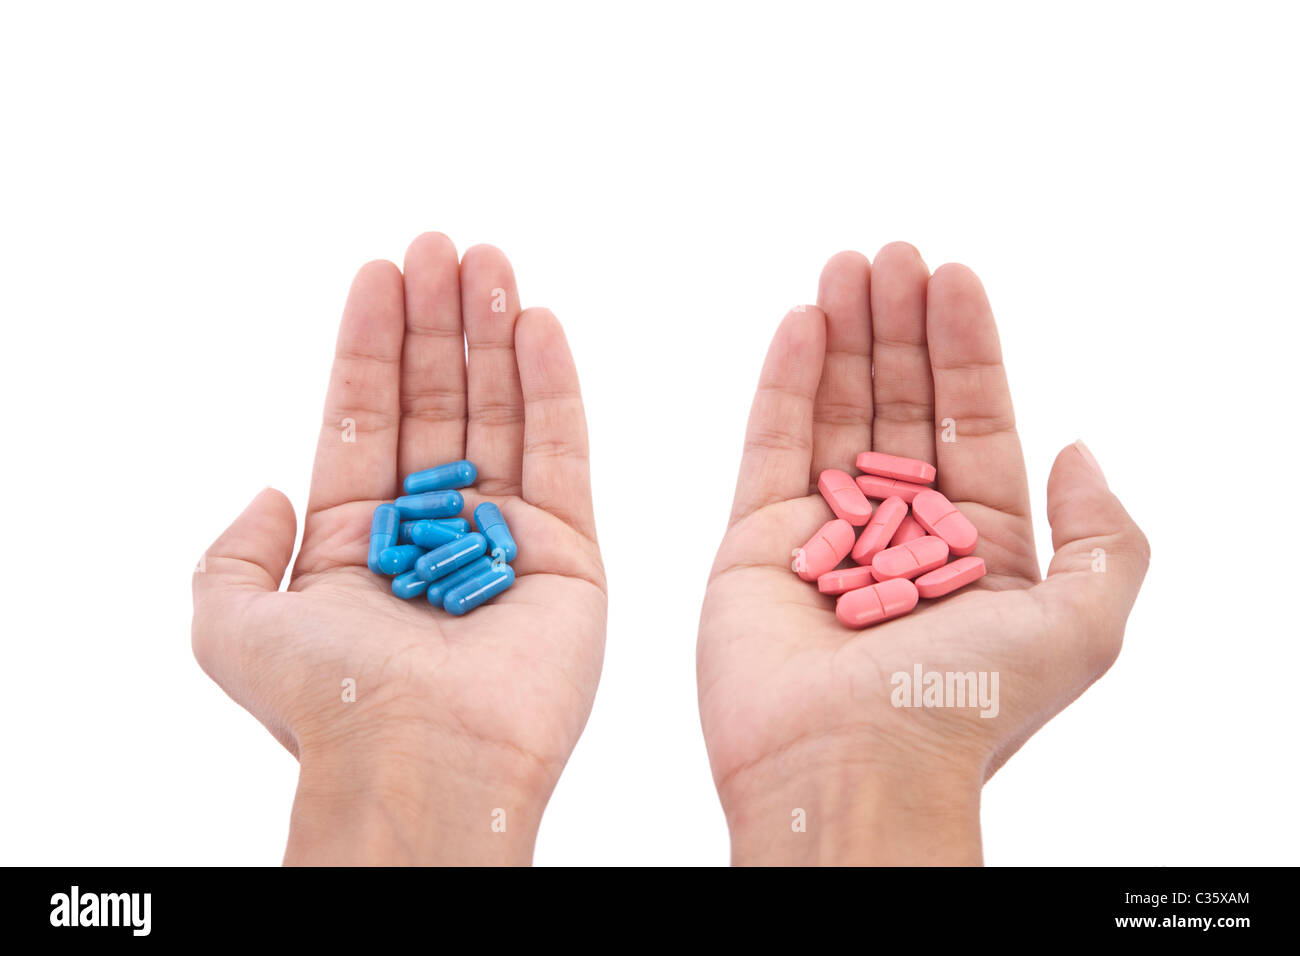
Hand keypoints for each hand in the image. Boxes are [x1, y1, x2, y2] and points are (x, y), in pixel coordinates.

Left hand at [192, 233, 604, 864]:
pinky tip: (541, 323)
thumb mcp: (230, 625)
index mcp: (359, 539)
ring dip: (495, 333)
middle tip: (441, 244)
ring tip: (488, 259)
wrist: (424, 759)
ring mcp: (506, 537)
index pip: (367, 417)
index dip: (371, 344)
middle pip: (439, 402)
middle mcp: (434, 530)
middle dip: (437, 321)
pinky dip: (555, 385)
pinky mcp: (570, 552)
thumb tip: (268, 492)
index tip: (379, 271)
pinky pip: (564, 451)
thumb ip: (230, 555)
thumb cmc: (329, 698)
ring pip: (502, 412)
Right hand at [698, 244, 1148, 864]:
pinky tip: (802, 320)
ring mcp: (825, 533)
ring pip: (836, 412)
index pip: (972, 423)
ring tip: (846, 263)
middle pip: (901, 406)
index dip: (966, 348)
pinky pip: (770, 444)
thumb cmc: (965, 706)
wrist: (850, 766)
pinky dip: (785, 380)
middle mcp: (901, 534)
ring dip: (844, 335)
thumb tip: (1080, 450)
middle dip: (900, 326)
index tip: (955, 275)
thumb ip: (1106, 535)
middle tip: (892, 252)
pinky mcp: (756, 539)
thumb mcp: (1084, 623)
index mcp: (977, 548)